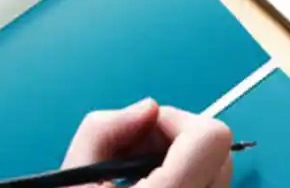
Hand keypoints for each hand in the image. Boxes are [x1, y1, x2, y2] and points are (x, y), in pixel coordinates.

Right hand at [63, 99, 233, 187]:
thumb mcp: (70, 177)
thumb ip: (103, 131)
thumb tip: (147, 108)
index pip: (212, 136)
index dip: (175, 121)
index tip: (142, 132)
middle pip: (218, 148)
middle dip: (174, 138)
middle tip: (131, 156)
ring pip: (214, 166)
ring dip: (177, 158)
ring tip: (133, 175)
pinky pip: (207, 183)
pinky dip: (183, 175)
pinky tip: (147, 185)